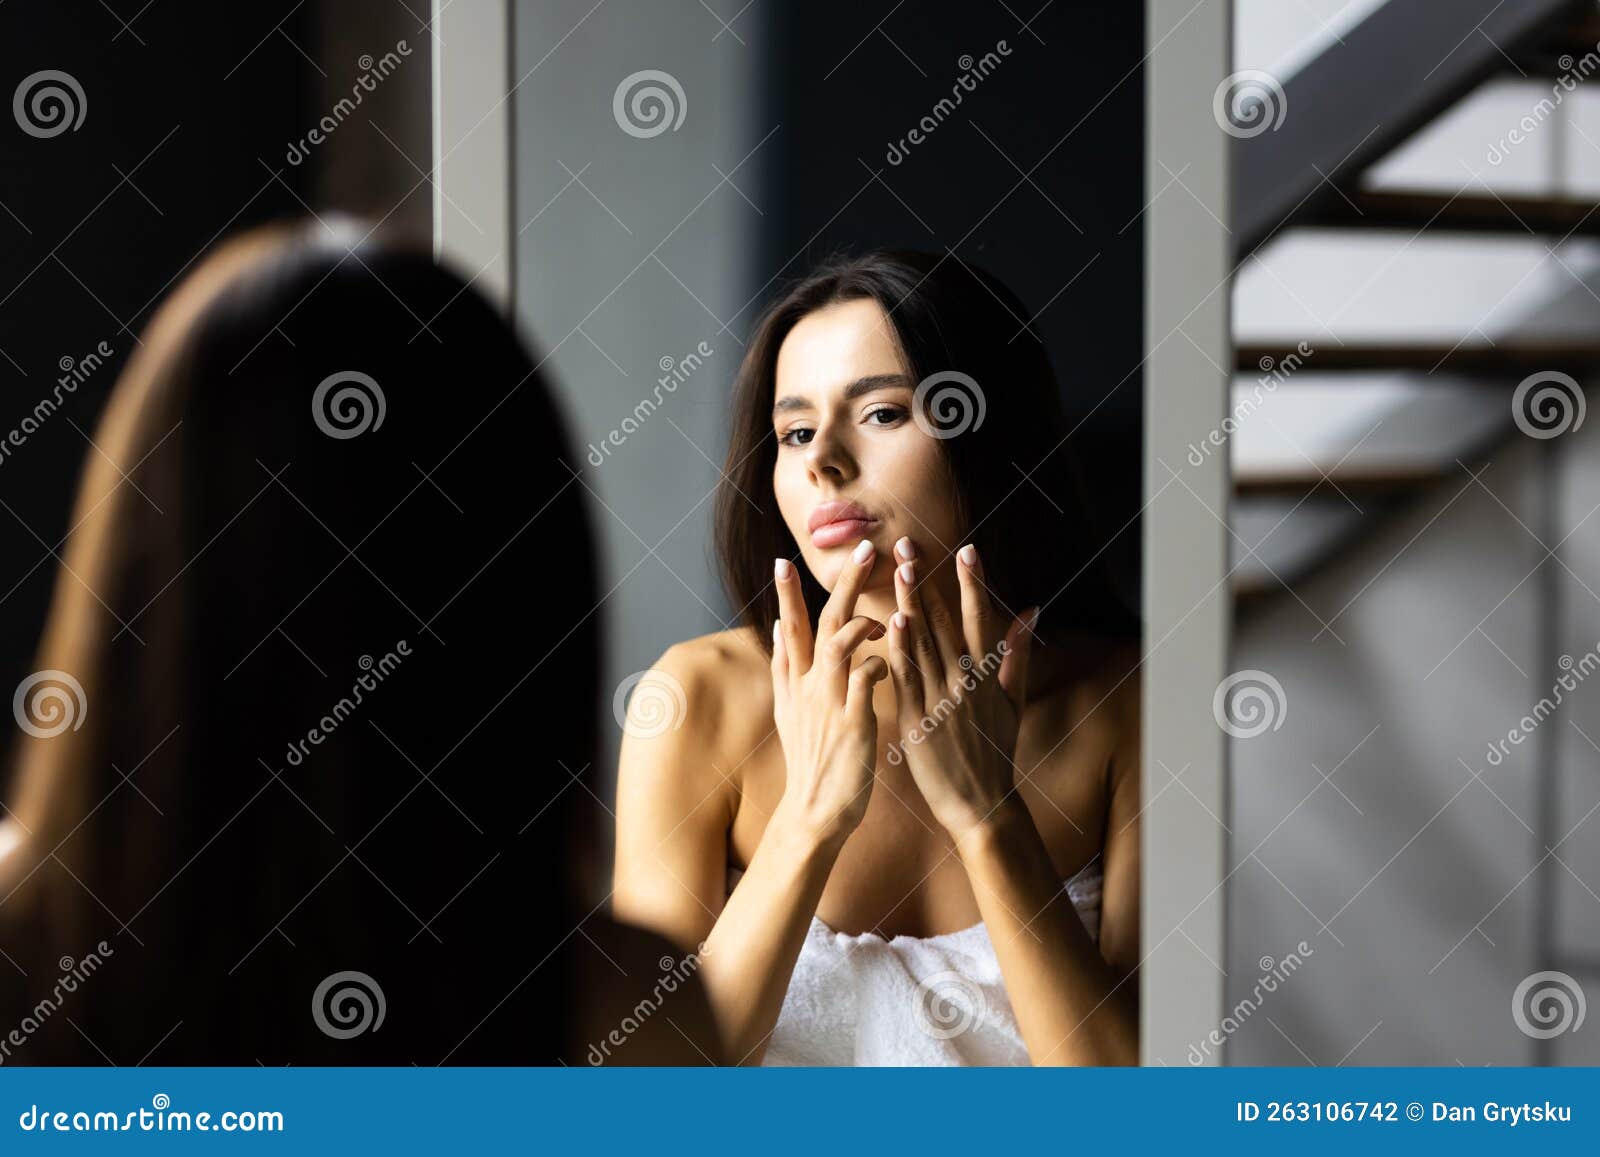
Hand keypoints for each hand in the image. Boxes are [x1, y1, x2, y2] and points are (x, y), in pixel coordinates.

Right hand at [769, 540, 890, 846]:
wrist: (817, 811)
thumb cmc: (814, 760)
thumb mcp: (789, 712)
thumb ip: (787, 667)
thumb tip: (777, 625)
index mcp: (794, 683)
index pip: (788, 626)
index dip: (786, 593)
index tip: (784, 560)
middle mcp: (807, 686)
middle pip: (820, 623)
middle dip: (843, 584)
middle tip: (865, 550)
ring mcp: (828, 702)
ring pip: (839, 643)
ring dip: (863, 619)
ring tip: (883, 614)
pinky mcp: (852, 721)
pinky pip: (866, 677)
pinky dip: (878, 660)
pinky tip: (888, 660)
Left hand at [886, 537, 1038, 839]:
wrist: (981, 803)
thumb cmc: (994, 752)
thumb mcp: (1012, 701)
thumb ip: (1016, 653)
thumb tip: (1032, 611)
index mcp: (986, 674)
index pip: (978, 617)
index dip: (972, 582)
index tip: (966, 550)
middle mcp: (964, 680)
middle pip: (942, 620)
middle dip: (924, 580)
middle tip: (906, 545)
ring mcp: (940, 699)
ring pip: (922, 642)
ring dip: (908, 601)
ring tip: (895, 568)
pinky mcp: (916, 720)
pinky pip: (906, 677)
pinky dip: (900, 648)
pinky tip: (893, 621)